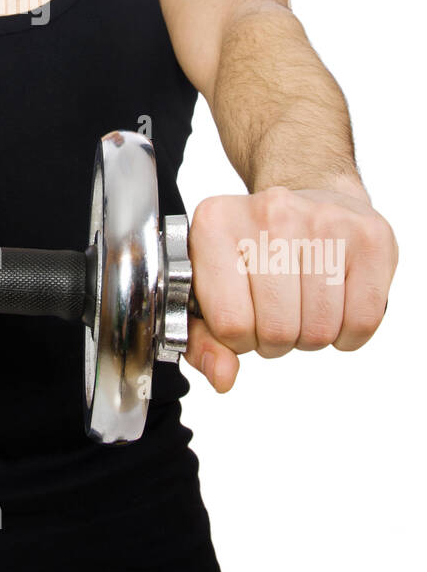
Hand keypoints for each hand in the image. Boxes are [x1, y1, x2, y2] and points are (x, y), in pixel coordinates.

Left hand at [183, 184, 398, 391]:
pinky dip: (348, 332)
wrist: (309, 193)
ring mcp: (323, 220)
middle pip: (277, 330)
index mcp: (215, 223)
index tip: (244, 319)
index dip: (239, 339)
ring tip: (303, 304)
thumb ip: (201, 341)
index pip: (229, 324)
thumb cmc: (255, 250)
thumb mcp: (210, 288)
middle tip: (277, 312)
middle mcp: (269, 213)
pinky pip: (362, 321)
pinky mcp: (369, 237)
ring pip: (319, 330)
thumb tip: (223, 377)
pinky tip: (334, 304)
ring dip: (311, 335)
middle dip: (276, 339)